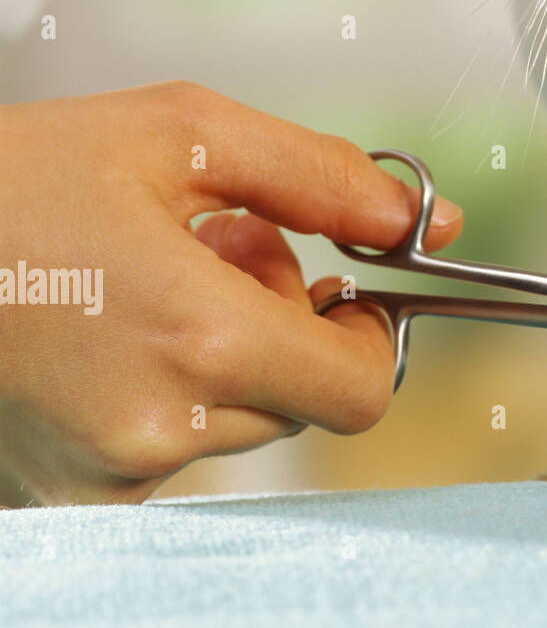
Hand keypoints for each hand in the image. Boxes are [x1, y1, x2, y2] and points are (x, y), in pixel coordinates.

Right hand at [0, 82, 461, 505]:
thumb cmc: (15, 177)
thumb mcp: (183, 134)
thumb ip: (322, 176)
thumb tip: (424, 222)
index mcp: (198, 340)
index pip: (361, 390)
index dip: (368, 336)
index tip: (341, 288)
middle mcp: (154, 429)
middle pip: (296, 396)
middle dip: (283, 318)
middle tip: (218, 243)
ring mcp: (102, 474)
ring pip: (232, 420)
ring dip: (222, 346)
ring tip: (147, 270)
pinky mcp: (62, 493)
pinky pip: (163, 445)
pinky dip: (163, 386)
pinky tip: (108, 322)